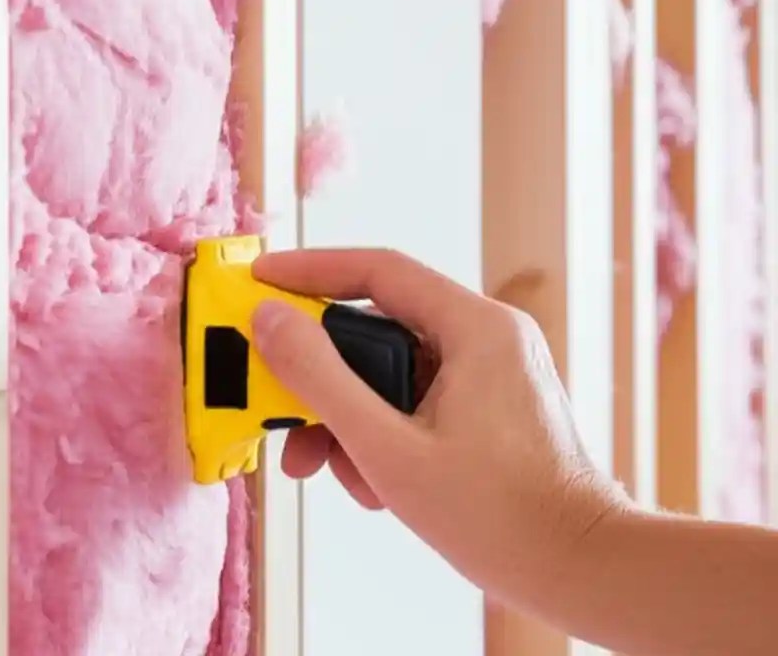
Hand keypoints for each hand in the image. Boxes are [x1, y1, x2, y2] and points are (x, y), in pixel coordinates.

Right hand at [250, 248, 631, 615]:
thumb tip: (269, 321)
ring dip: (348, 418)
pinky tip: (374, 483)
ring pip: (391, 373)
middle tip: (279, 410)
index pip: (376, 270)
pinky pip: (414, 401)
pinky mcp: (489, 408)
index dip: (308, 271)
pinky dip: (382, 434)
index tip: (258, 282)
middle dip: (322, 376)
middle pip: (377, 331)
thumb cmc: (498, 515)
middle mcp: (488, 338)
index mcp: (475, 328)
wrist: (581, 570)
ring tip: (332, 469)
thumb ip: (320, 380)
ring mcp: (491, 374)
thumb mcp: (387, 447)